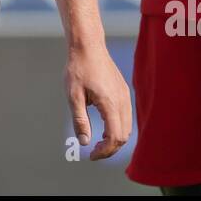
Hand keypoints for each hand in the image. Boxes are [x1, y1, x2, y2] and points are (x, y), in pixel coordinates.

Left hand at [64, 43, 132, 159]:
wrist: (88, 45)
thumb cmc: (78, 69)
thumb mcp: (73, 96)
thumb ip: (80, 120)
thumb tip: (84, 143)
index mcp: (110, 103)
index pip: (115, 137)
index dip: (104, 151)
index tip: (90, 156)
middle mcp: (122, 100)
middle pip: (124, 135)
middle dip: (110, 148)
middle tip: (93, 152)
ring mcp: (125, 95)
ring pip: (127, 126)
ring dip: (115, 139)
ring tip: (97, 142)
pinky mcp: (124, 91)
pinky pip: (126, 116)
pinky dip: (118, 127)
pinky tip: (104, 128)